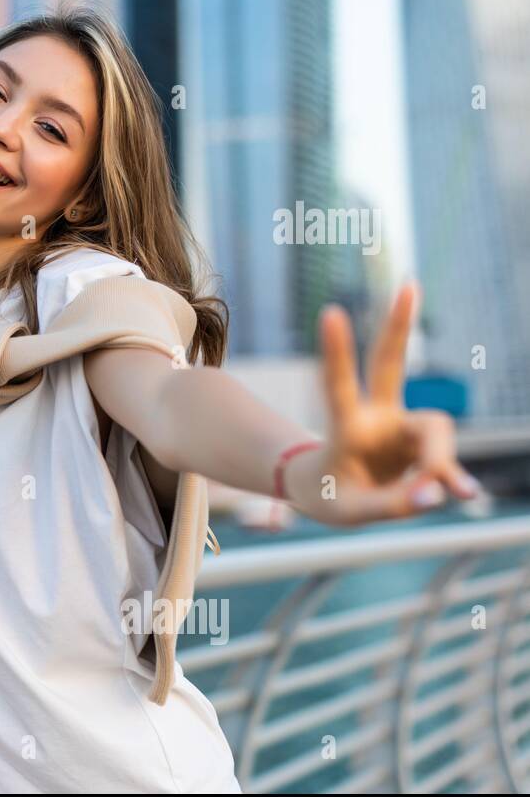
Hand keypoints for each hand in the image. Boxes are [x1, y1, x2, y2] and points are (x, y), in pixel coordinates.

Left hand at [290, 281, 481, 525]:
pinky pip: (446, 462)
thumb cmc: (330, 496)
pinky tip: (466, 494)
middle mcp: (376, 417)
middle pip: (389, 364)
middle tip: (408, 284)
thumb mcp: (349, 512)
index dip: (337, 351)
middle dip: (399, 325)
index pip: (338, 386)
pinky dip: (453, 480)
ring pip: (437, 431)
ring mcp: (403, 427)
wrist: (331, 493)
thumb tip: (439, 493)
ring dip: (439, 462)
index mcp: (344, 426)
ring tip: (448, 495)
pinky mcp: (423, 445)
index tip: (331, 311)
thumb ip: (393, 504)